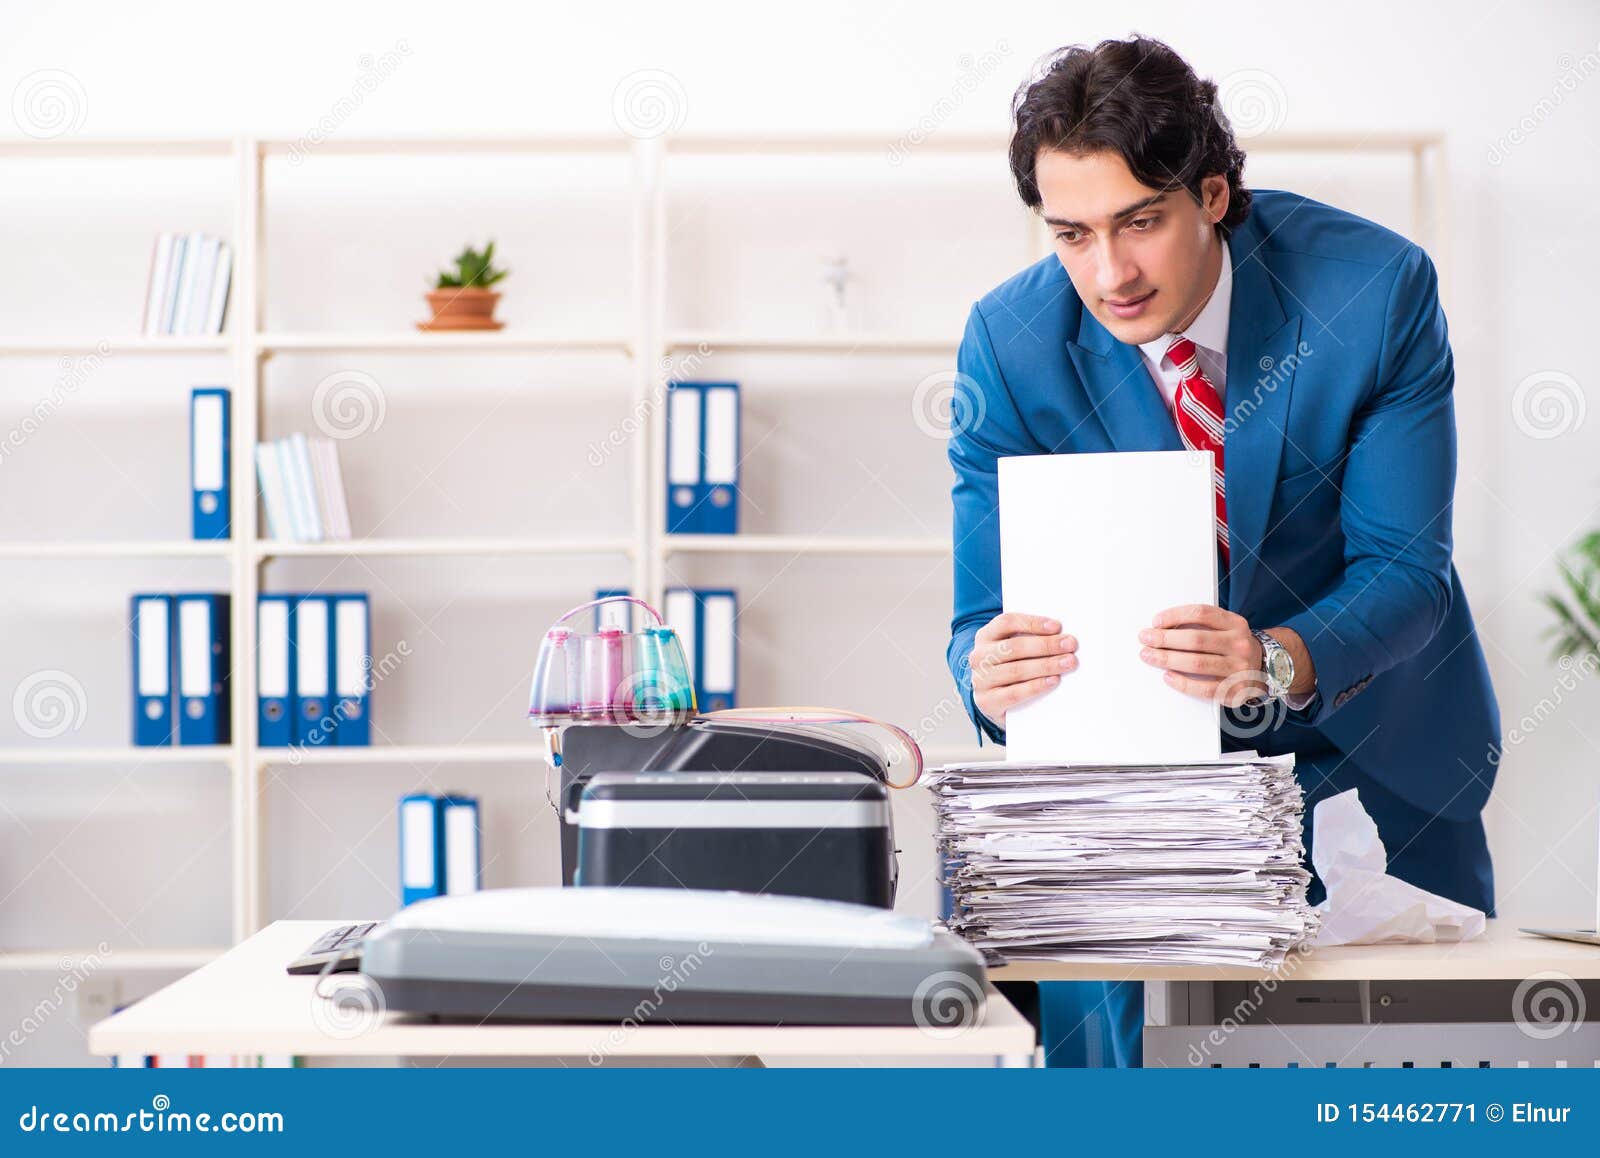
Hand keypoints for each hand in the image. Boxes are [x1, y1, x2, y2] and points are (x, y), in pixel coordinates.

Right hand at [969, 612, 1077, 727]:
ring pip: (1016, 670)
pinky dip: (1036, 686)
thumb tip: (1061, 634)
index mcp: (985, 636)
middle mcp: (979, 656)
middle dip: (1046, 645)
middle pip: (1014, 647)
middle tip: (1070, 644)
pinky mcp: (987, 702)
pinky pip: (1014, 693)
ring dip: (1046, 665)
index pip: (1007, 622)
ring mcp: (980, 680)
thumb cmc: (1011, 668)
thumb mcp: (1014, 650)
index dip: (1032, 623)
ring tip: (1068, 663)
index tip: (1057, 626)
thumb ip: (1031, 639)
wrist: (994, 702)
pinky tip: (1053, 681)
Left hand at [1137, 604, 1266, 706]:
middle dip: (1165, 639)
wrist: (1265, 669)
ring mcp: (1239, 668)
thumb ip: (1202, 625)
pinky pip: (1204, 688)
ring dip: (1168, 659)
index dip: (1175, 616)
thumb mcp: (1226, 628)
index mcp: (1235, 624)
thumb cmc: (1234, 647)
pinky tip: (1167, 676)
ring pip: (1197, 663)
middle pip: (1195, 639)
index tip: (1156, 621)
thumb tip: (1162, 626)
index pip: (1201, 613)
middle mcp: (1239, 644)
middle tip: (1145, 638)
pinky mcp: (1235, 690)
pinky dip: (1183, 682)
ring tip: (1149, 656)